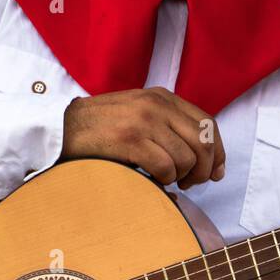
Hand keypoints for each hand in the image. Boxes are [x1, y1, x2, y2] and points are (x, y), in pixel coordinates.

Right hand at [62, 87, 225, 188]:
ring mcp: (143, 121)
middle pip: (204, 141)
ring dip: (181, 177)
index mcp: (162, 97)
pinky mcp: (130, 139)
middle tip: (190, 183)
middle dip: (204, 169)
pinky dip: (164, 180)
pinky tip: (152, 180)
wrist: (62, 128)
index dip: (218, 151)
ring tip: (166, 180)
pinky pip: (166, 167)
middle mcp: (157, 104)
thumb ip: (170, 128)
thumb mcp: (139, 115)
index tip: (216, 172)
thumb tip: (208, 161)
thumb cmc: (103, 130)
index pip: (208, 123)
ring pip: (187, 158)